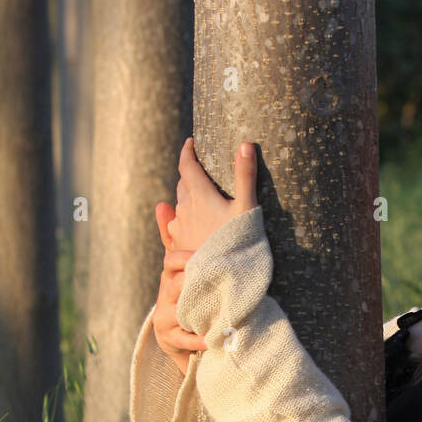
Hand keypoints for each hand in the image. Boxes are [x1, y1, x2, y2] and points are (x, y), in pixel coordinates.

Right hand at [151, 204, 206, 374]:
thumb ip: (173, 238)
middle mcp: (165, 295)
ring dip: (197, 310)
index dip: (186, 258)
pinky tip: (211, 337)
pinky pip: (182, 339)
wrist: (179, 337)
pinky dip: (197, 339)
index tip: (205, 256)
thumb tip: (162, 203)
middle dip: (193, 282)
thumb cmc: (186, 297)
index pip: (171, 260)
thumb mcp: (180, 269)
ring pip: (178, 310)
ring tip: (217, 308)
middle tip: (215, 279)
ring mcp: (165, 318)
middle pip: (173, 284)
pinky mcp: (169, 339)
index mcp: (170, 275)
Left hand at [159, 137, 258, 253]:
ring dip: (187, 199)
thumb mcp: (246, 207)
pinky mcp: (176, 245)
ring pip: (179, 205)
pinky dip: (183, 219)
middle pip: (183, 184)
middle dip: (190, 175)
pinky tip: (193, 226)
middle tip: (201, 170)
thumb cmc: (239, 242)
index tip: (190, 142)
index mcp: (199, 195)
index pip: (186, 165)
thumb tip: (246, 144)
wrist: (221, 279)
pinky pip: (175, 226)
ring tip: (201, 201)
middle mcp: (184, 208)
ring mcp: (178, 228)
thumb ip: (245, 176)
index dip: (187, 151)